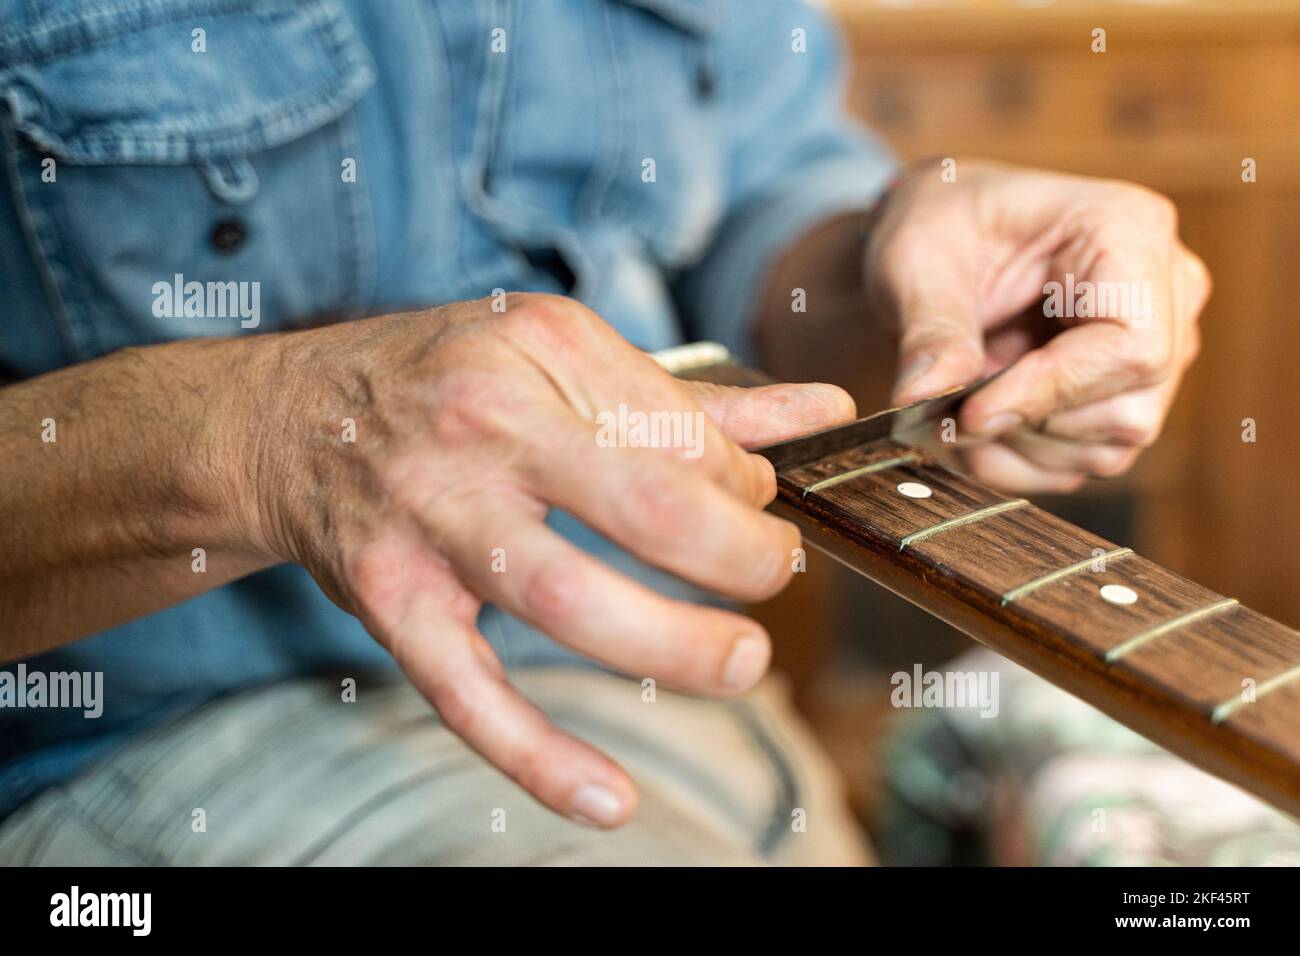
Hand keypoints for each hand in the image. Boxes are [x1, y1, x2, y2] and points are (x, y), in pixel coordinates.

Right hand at [248, 294, 854, 826]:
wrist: (287, 420)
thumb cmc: (442, 380)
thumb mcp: (558, 351)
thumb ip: (689, 398)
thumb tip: (819, 411)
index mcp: (538, 360)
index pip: (679, 431)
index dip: (743, 480)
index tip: (758, 508)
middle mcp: (483, 437)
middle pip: (642, 507)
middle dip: (737, 556)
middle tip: (777, 577)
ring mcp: (432, 525)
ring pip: (565, 600)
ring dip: (671, 645)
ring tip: (738, 664)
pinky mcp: (392, 605)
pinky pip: (466, 694)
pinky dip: (537, 757)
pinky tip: (611, 799)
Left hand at [865, 159, 1209, 491]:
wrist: (937, 243)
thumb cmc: (939, 225)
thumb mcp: (917, 261)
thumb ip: (930, 330)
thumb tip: (920, 397)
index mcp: (1130, 231)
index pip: (1133, 347)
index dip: (1050, 392)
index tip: (969, 411)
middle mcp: (1163, 293)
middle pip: (1129, 410)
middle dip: (1024, 425)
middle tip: (944, 412)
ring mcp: (1154, 351)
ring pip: (1108, 447)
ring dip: (1015, 448)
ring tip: (949, 413)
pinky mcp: (1123, 397)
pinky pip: (1084, 462)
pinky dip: (1017, 461)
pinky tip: (971, 428)